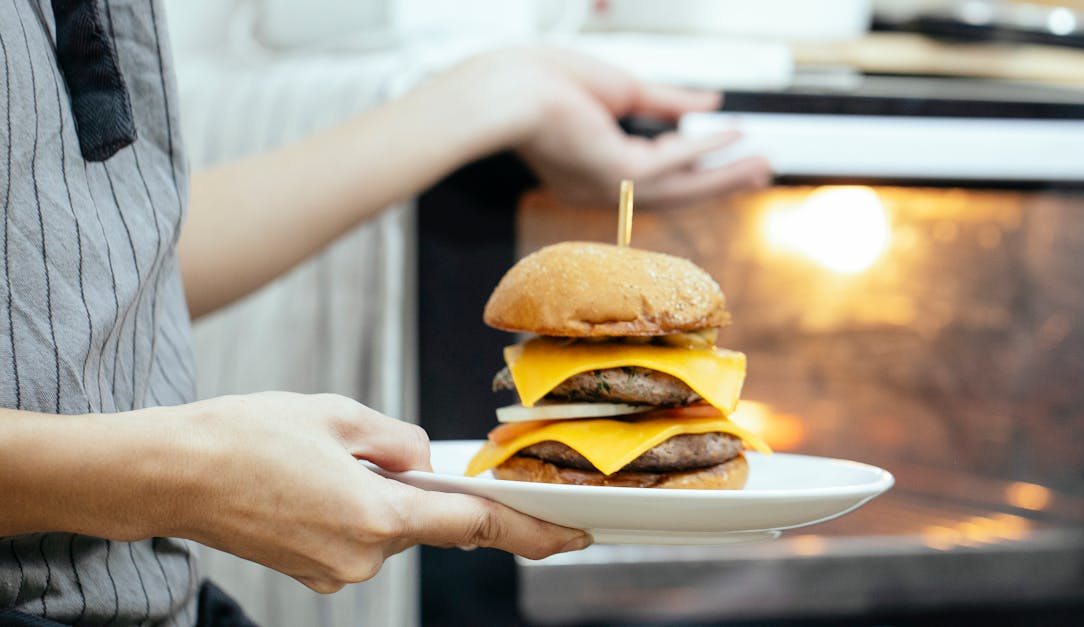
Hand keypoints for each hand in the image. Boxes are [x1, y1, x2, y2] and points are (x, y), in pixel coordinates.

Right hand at [169, 392, 589, 592]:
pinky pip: (359, 535)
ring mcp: (336, 571)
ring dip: (378, 492)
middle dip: (414, 483)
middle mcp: (363, 556)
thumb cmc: (244, 437)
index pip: (477, 525)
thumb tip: (425, 461)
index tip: (574, 535)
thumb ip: (402, 441)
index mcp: (377, 515)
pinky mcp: (315, 572)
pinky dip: (353, 508)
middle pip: (426, 518)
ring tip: (320, 461)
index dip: (533, 531)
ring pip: (390, 525)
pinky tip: (310, 482)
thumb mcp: (338, 415)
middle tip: (363, 449)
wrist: (170, 475)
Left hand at [465, 48, 770, 208]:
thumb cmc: (539, 82)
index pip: (651, 174)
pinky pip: (672, 164)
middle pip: (673, 189)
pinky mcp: (616, 175)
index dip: (692, 166)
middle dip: (718, 180)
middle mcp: (601, 186)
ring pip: (679, 187)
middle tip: (758, 171)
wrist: (506, 90)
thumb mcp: (620, 88)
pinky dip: (704, 150)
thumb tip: (709, 104)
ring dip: (723, 176)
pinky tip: (732, 139)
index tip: (725, 155)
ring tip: (761, 165)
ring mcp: (609, 186)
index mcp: (592, 166)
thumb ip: (668, 101)